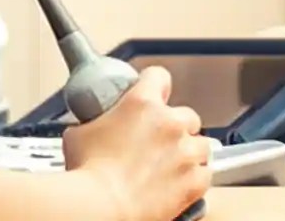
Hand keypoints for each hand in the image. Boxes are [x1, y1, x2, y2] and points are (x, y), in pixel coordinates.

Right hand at [62, 66, 211, 220]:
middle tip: (156, 140)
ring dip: (188, 151)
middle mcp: (169, 123)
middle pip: (186, 114)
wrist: (102, 206)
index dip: (155, 84)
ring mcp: (185, 152)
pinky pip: (206, 173)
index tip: (153, 92)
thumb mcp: (78, 134)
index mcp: (141, 103)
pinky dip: (195, 177)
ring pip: (202, 143)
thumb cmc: (88, 172)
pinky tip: (178, 182)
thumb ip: (94, 123)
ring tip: (171, 163)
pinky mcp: (194, 181)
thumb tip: (91, 127)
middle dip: (174, 125)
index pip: (159, 77)